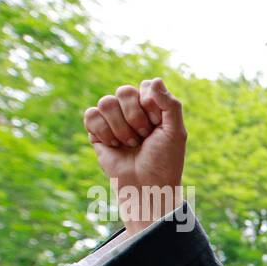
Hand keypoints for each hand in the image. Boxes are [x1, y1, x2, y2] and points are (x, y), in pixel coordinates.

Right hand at [83, 78, 186, 232]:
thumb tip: (156, 79)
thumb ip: (170, 104)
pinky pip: (91, 115)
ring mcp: (113, 119)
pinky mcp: (96, 130)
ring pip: (106, 102)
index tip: (157, 126)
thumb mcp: (176, 132)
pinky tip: (114, 146)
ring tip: (131, 144)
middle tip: (144, 137)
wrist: (147, 186)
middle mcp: (132, 109)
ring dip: (121, 128)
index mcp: (152, 106)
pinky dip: (104, 132)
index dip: (151, 106)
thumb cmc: (164, 161)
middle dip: (135, 118)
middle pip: (124, 91)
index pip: (146, 86)